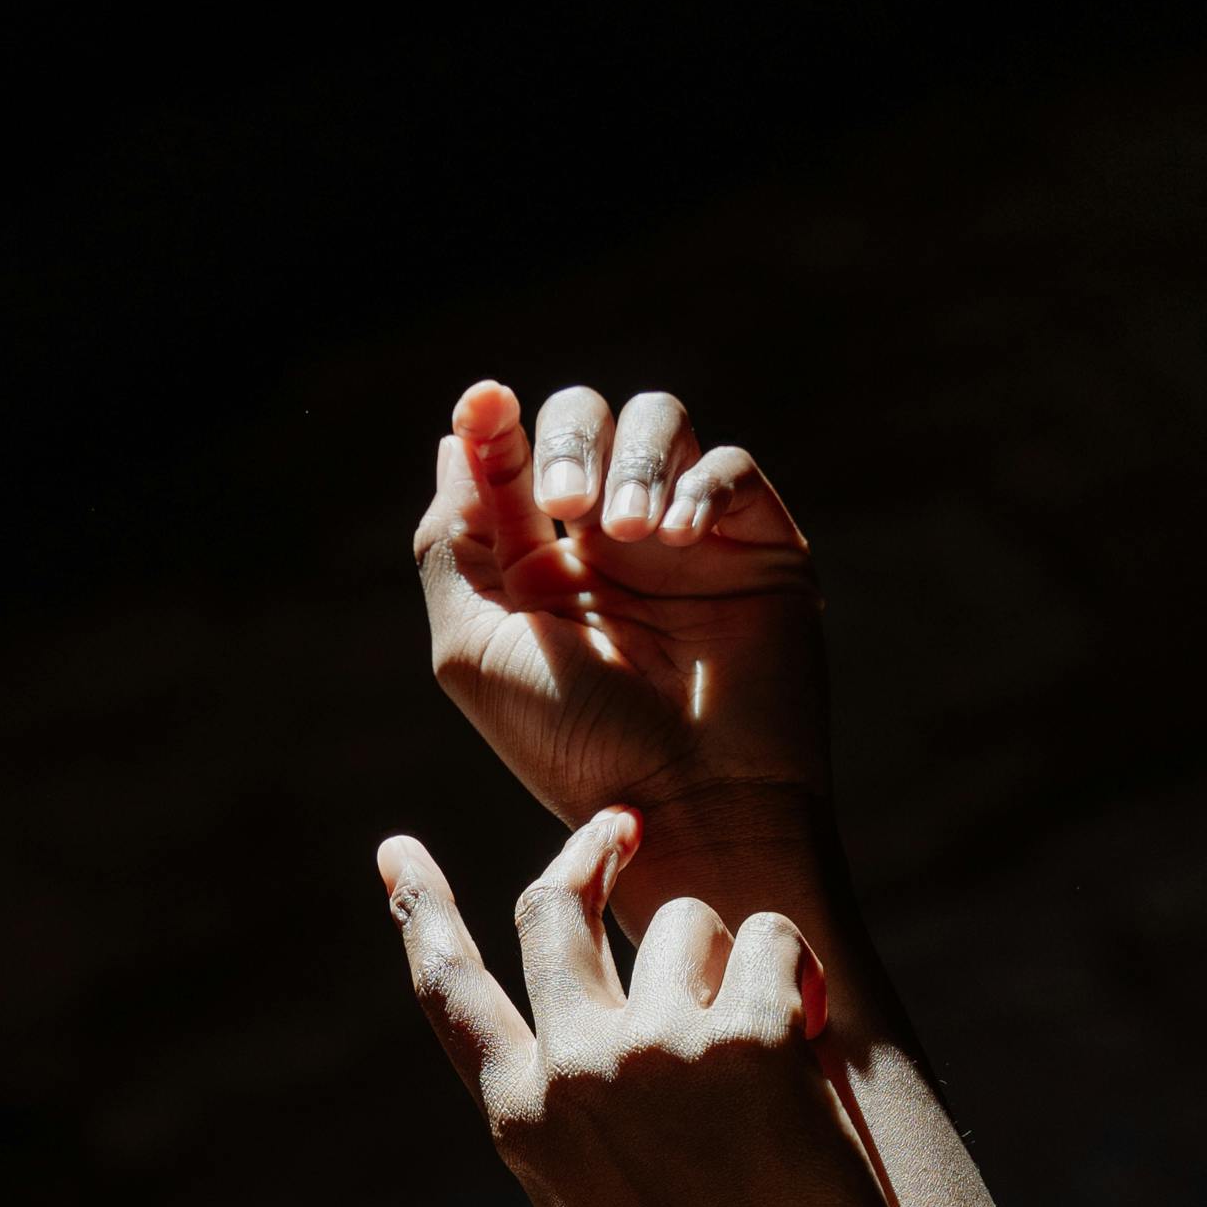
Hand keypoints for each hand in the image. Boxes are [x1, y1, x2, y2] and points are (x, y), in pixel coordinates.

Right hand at [379, 811, 921, 1206]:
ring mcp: (660, 1048)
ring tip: (771, 1039)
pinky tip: (816, 1035)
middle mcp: (575, 1070)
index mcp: (522, 1122)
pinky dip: (802, 979)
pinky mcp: (753, 1038)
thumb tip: (600, 1027)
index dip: (421, 910)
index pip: (452, 990)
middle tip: (622, 827)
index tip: (396, 854)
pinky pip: (774, 941)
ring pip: (687, 919)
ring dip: (733, 958)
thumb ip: (577, 1120)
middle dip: (590, 852)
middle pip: (555, 910)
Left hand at [415, 382, 826, 855]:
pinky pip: (728, 466)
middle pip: (584, 420)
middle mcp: (607, 544)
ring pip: (659, 420)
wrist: (691, 799)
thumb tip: (452, 442)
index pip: (508, 459)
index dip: (492, 423)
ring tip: (626, 533)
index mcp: (535, 568)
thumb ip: (451, 548)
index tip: (483, 406)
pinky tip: (679, 538)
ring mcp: (683, 538)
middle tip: (564, 503)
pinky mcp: (755, 542)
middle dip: (567, 440)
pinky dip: (697, 485)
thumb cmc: (576, 745)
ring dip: (632, 458)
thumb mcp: (475, 652)